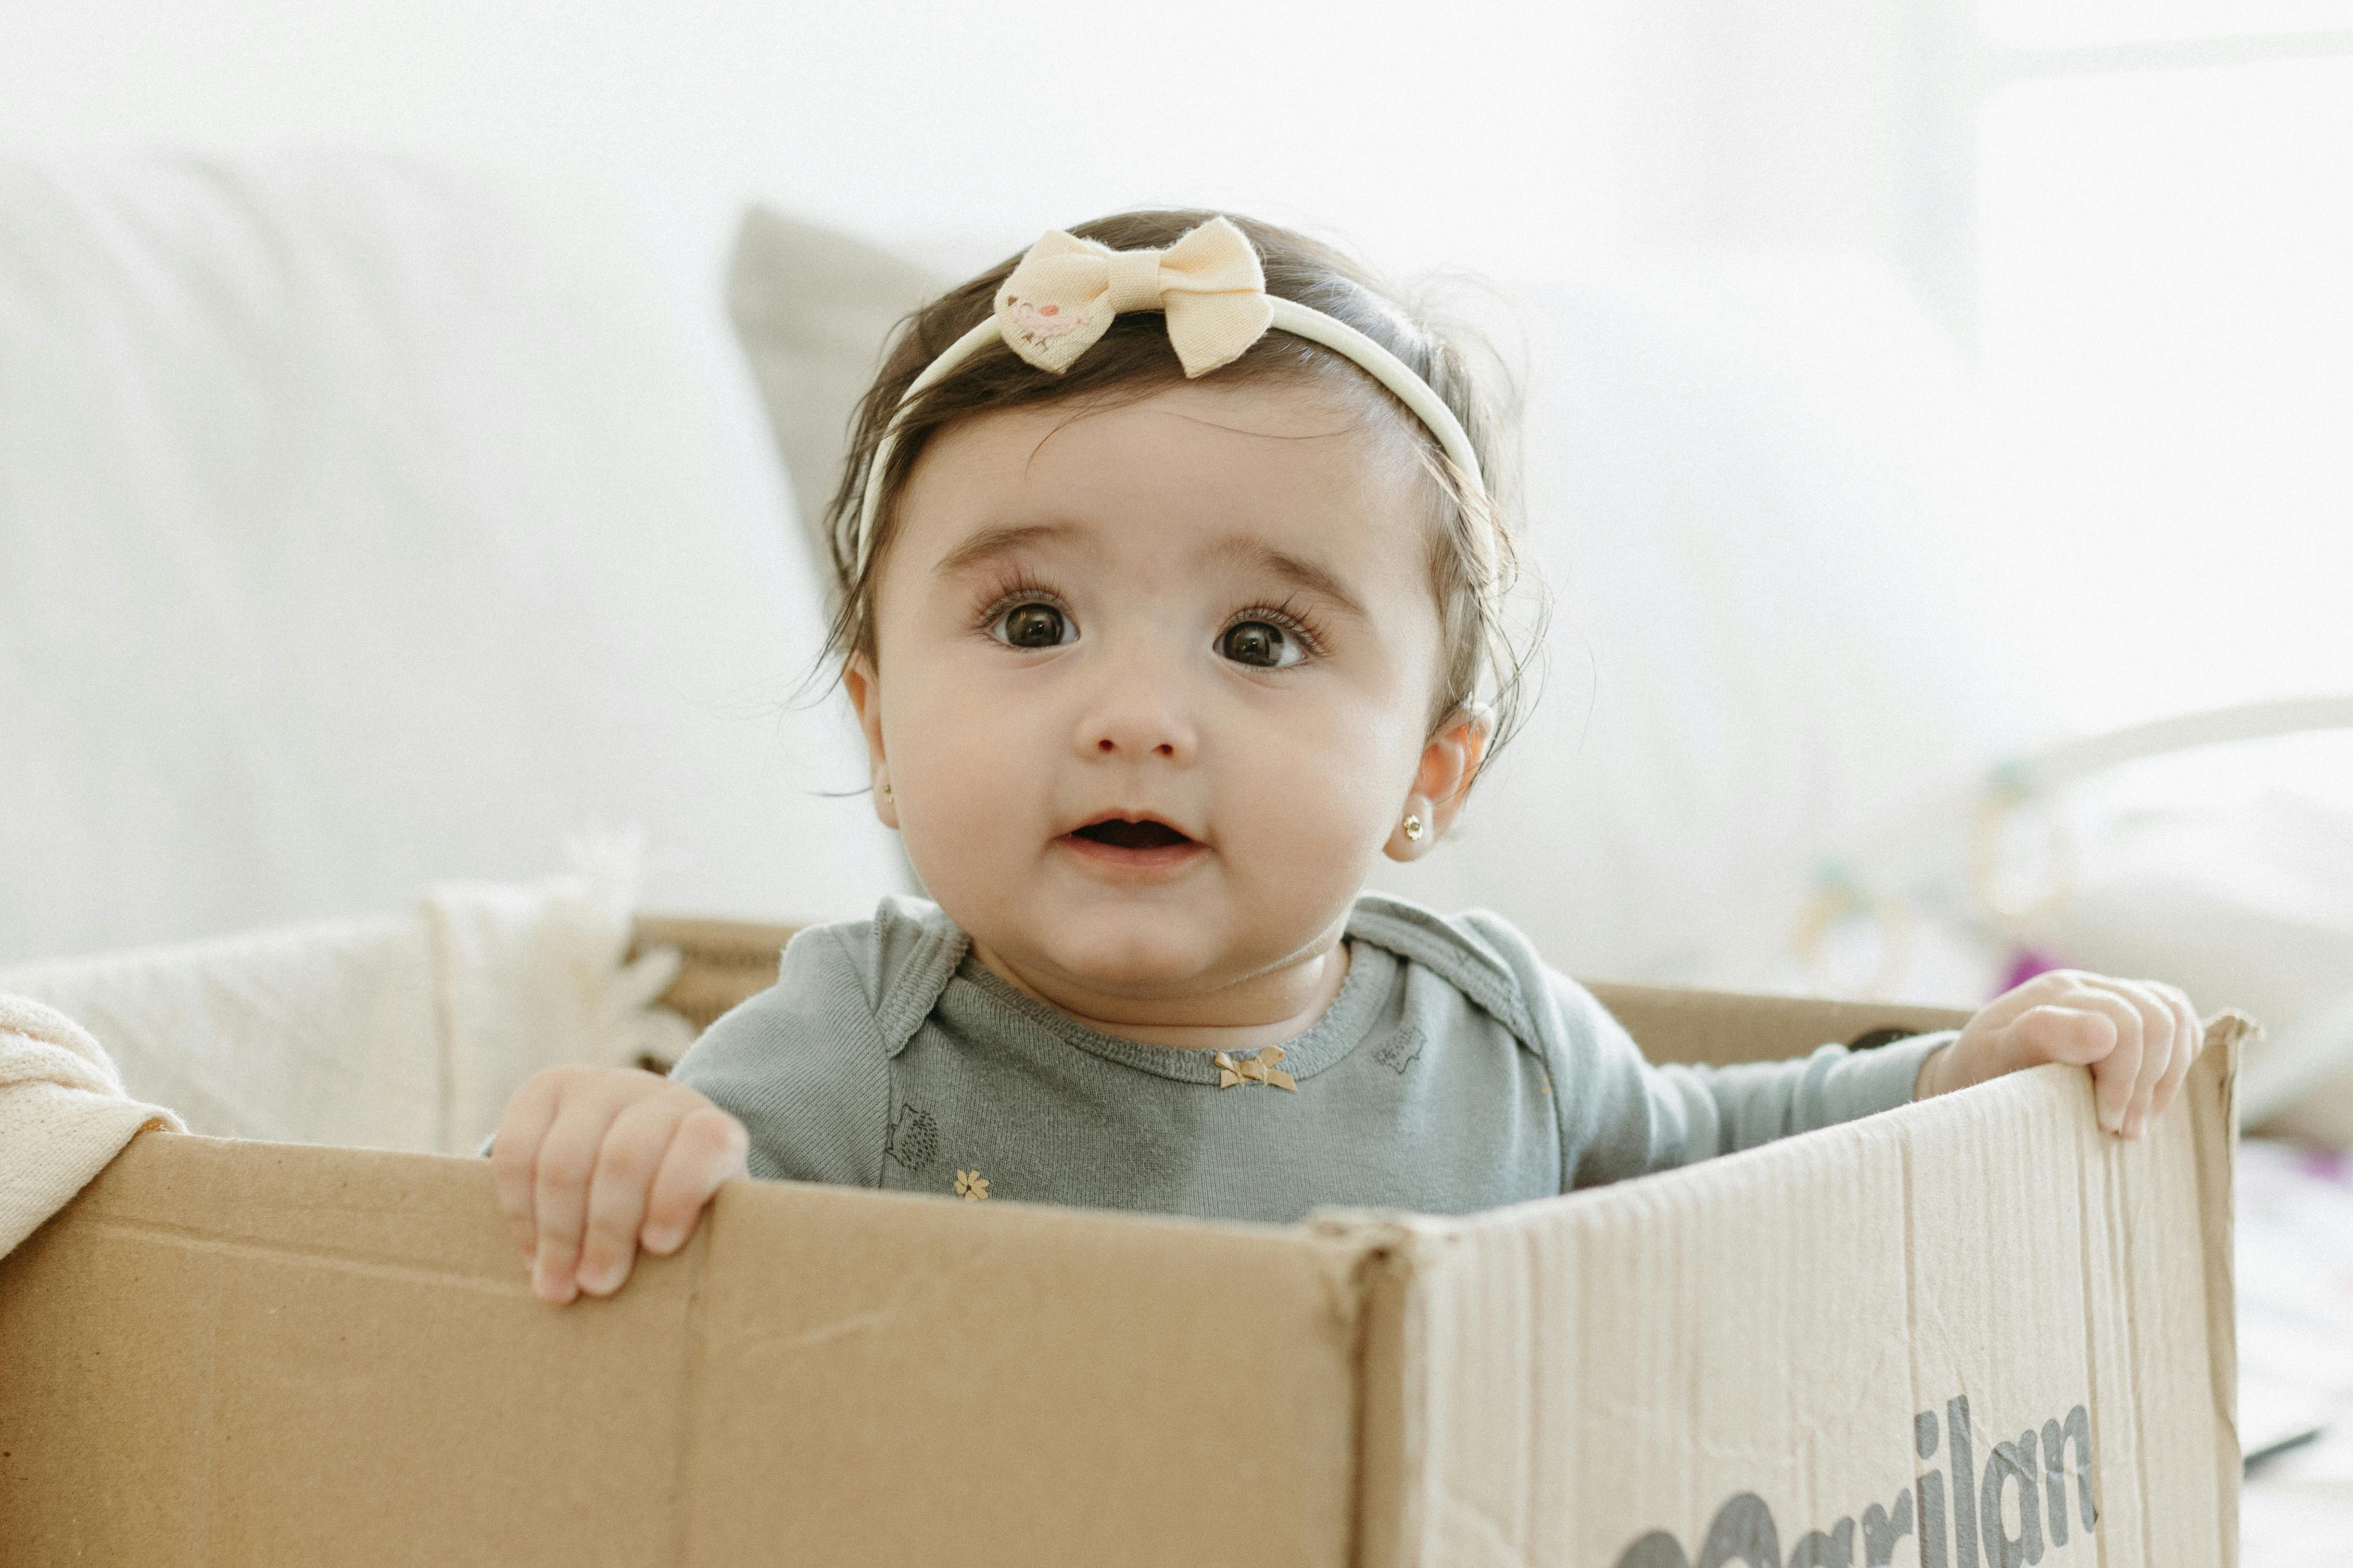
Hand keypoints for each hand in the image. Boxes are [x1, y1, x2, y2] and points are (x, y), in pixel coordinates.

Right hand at [490, 1066, 748, 1303]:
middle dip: (606, 1231)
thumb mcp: (706, 1230)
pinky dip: (519, 1209)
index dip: (678, 1193)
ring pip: (564, 1160)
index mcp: (711, 1129)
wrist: (638, 1156)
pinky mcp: (544, 1091)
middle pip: (623, 1158)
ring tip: (556, 1286)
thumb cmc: (675, 1217)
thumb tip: (710, 1308)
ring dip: (556, 1232)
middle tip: (596, 1287)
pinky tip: (531, 1251)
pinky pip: (516, 1149)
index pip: (703, 1144)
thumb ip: (706, 1251)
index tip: (659, 1247)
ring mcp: (598, 1087)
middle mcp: (656, 1096)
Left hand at [1916, 969, 2202, 1137]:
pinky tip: (2153, 1090)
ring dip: (2165, 1075)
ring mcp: (2106, 989)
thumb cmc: (1985, 1073)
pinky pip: (2178, 1015)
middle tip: (2122, 1130)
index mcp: (2045, 998)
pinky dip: (2178, 1055)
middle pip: (2151, 1021)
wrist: (1979, 1065)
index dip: (2122, 1081)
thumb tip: (2103, 1033)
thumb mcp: (1993, 1061)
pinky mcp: (2130, 1003)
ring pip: (2171, 1017)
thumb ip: (2039, 1039)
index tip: (2107, 1124)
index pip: (2115, 1025)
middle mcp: (2079, 986)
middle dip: (2145, 1083)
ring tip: (2137, 1120)